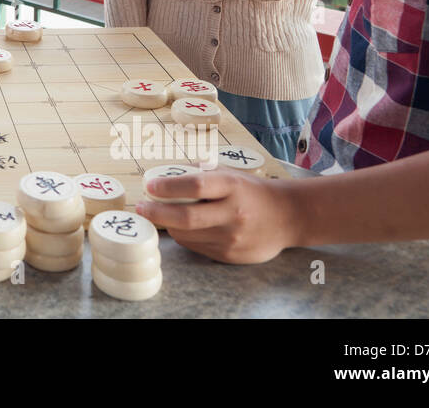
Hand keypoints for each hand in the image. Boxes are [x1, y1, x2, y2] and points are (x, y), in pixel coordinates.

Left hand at [135, 170, 302, 263]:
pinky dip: (185, 236)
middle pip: (186, 217)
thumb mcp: (230, 174)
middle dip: (157, 213)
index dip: (168, 187)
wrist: (287, 216)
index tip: (150, 186)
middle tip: (141, 207)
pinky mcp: (231, 255)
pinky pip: (197, 247)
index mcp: (233, 186)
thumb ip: (200, 175)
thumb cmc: (252, 191)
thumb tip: (163, 178)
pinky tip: (184, 227)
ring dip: (168, 225)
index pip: (196, 186)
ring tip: (160, 215)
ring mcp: (233, 237)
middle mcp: (234, 213)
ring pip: (187, 235)